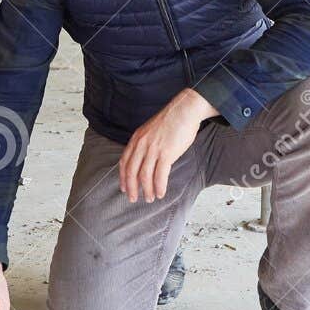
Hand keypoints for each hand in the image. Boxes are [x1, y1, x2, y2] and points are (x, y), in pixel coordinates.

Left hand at [118, 88, 215, 203]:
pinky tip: (161, 193)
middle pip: (132, 171)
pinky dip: (159, 186)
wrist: (185, 109)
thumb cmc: (172, 120)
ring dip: (147, 190)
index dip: (123, 177)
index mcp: (137, 138)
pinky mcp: (166, 153)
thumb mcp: (151, 130)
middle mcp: (142, 144)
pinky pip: (160, 175)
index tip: (124, 188)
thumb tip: (145, 159)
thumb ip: (146, 142)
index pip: (124, 161)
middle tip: (133, 199)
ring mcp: (153, 149)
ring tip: (150, 198)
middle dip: (131, 188)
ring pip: (145, 175)